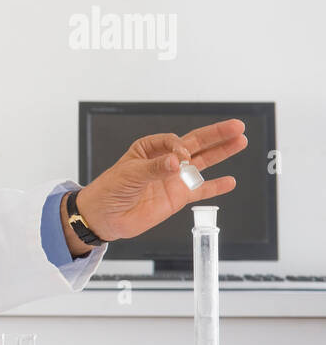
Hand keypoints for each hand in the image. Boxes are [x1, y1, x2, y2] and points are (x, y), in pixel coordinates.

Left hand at [70, 118, 247, 249]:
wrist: (103, 217)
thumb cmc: (108, 190)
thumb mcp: (129, 175)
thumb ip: (155, 168)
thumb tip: (177, 162)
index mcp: (149, 149)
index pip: (173, 141)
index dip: (180, 146)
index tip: (181, 156)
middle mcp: (164, 161)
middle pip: (195, 144)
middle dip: (216, 135)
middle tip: (237, 126)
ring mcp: (173, 179)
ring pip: (202, 163)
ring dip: (221, 153)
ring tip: (241, 141)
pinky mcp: (177, 197)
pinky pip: (201, 190)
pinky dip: (215, 186)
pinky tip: (230, 181)